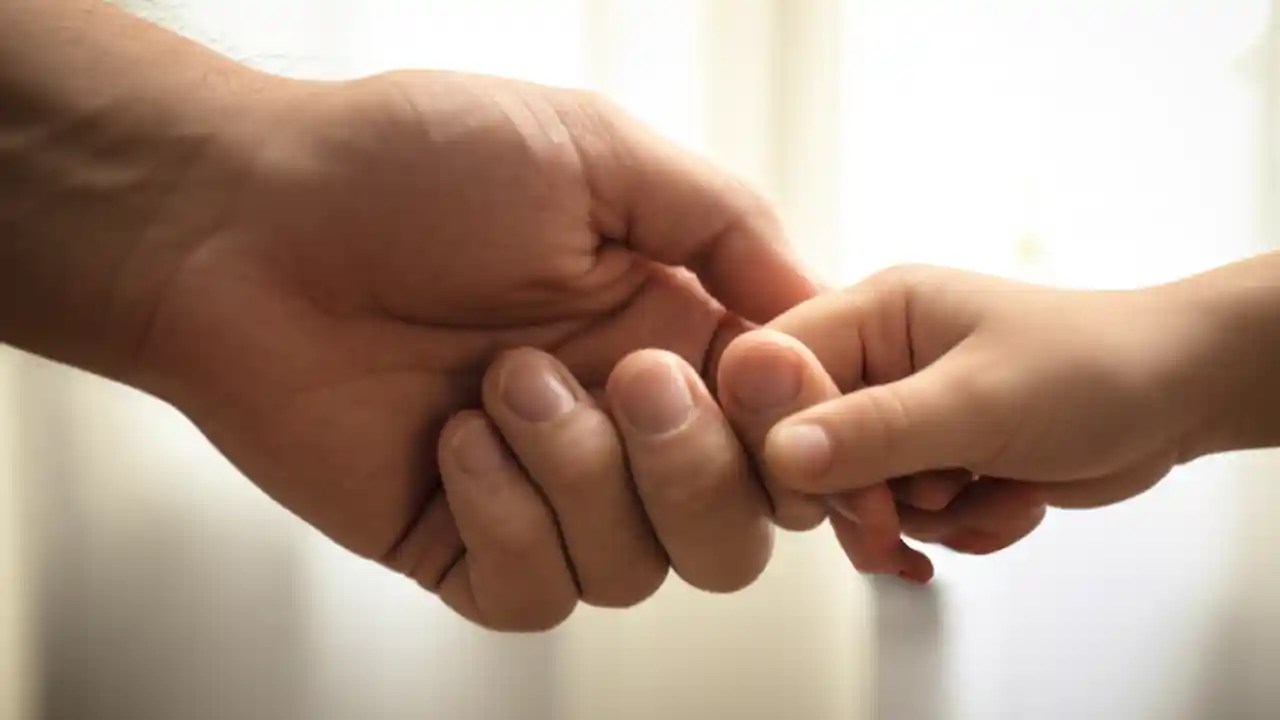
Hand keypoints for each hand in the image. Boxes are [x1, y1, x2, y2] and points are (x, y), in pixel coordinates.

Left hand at [121, 70, 820, 628]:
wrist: (244, 223)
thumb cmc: (408, 167)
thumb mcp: (595, 154)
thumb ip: (726, 223)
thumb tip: (816, 306)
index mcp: (664, 330)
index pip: (785, 425)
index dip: (797, 421)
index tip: (762, 374)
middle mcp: (616, 421)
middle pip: (737, 528)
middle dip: (695, 463)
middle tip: (628, 375)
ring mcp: (543, 491)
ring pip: (642, 569)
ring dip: (580, 474)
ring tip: (496, 381)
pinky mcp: (463, 542)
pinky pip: (537, 594)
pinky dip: (507, 519)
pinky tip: (452, 440)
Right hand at [719, 265, 1244, 569]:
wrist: (1181, 396)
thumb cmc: (1091, 370)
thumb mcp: (978, 402)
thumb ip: (874, 431)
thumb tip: (776, 458)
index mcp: (873, 313)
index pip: (770, 371)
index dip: (778, 436)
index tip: (828, 488)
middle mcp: (877, 358)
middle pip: (804, 446)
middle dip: (863, 495)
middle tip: (909, 516)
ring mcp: (904, 411)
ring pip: (855, 492)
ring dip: (923, 516)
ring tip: (987, 495)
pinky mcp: (932, 456)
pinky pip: (905, 515)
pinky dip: (956, 527)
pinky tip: (1008, 502)